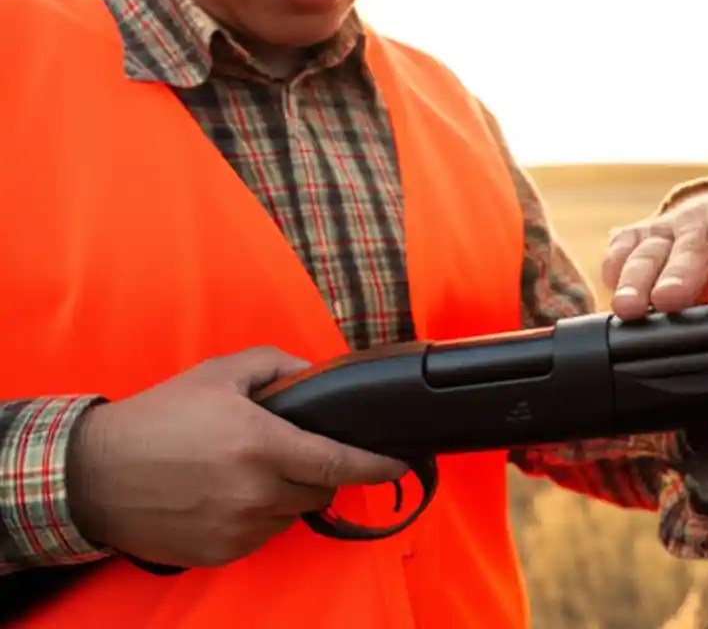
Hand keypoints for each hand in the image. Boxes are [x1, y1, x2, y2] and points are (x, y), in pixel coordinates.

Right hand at [66, 347, 408, 567]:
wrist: (94, 474)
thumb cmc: (158, 418)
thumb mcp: (219, 374)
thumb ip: (276, 366)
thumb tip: (315, 373)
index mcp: (261, 445)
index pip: (337, 463)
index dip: (376, 466)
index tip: (400, 465)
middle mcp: (255, 492)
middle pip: (320, 491)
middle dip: (317, 473)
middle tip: (289, 453)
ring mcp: (238, 528)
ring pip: (291, 515)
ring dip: (285, 496)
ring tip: (246, 472)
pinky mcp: (220, 553)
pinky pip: (261, 536)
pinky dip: (257, 518)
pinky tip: (226, 496)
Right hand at [603, 186, 707, 318]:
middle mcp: (699, 222)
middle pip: (686, 244)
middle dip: (677, 270)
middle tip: (673, 298)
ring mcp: (662, 232)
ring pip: (644, 251)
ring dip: (635, 277)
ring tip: (632, 307)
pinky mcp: (632, 243)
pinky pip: (616, 255)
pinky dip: (610, 274)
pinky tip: (610, 300)